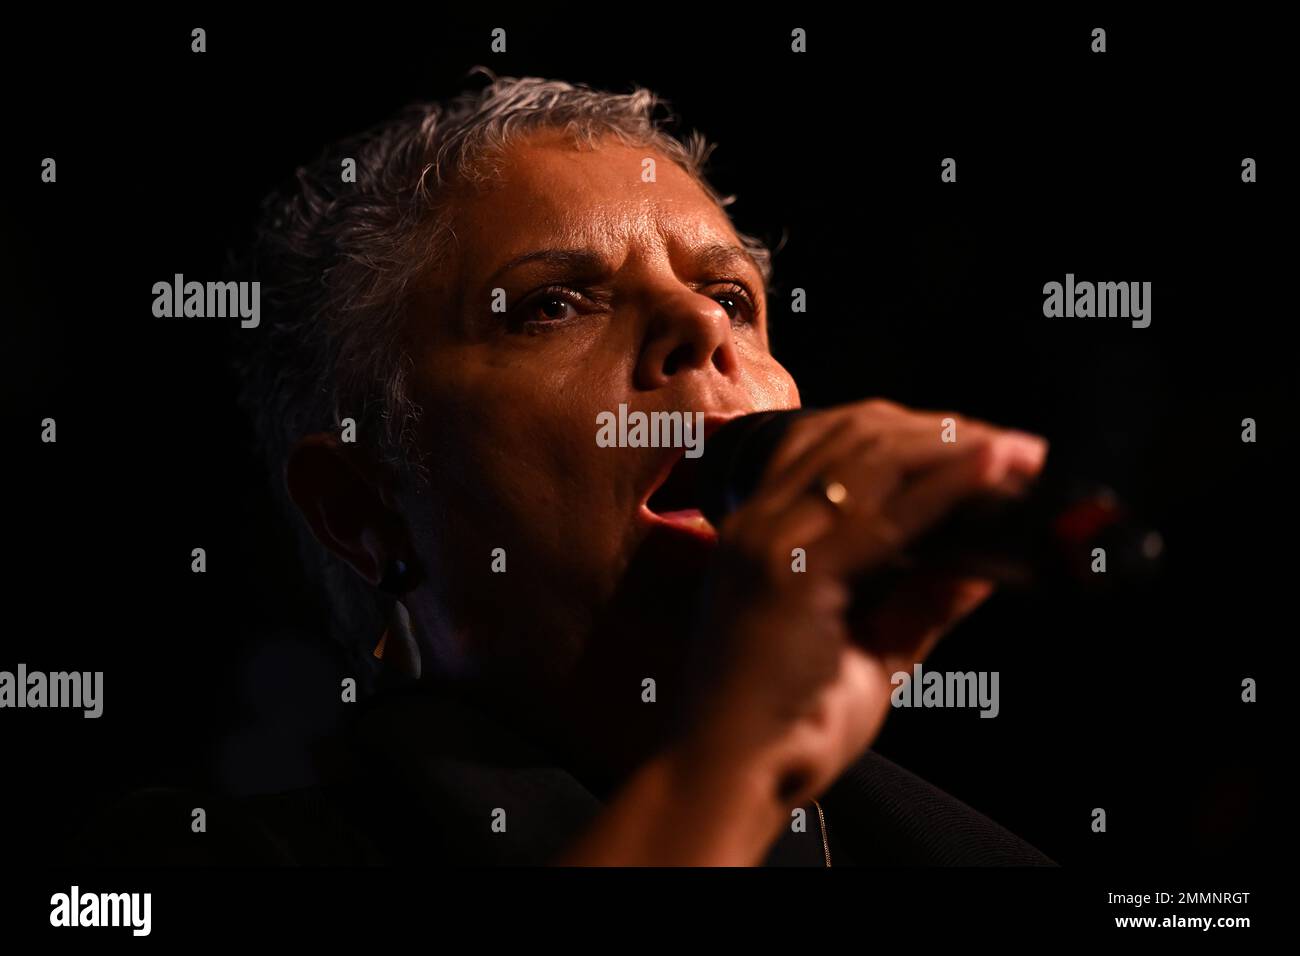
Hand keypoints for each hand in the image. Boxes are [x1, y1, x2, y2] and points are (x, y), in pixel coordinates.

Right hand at [677, 399, 1048, 808]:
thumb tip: (988, 562)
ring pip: (869, 460)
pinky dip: (947, 484)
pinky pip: (885, 515)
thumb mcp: (871, 651)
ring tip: (1019, 452)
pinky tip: (993, 467)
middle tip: (1015, 447)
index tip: (980, 444)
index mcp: (761, 534)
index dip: (910, 432)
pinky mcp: (794, 573)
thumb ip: (922, 602)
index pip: (831, 445)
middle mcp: (757, 524)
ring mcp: (771, 543)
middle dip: (940, 429)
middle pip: (852, 435)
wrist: (727, 777)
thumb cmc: (788, 728)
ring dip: (954, 447)